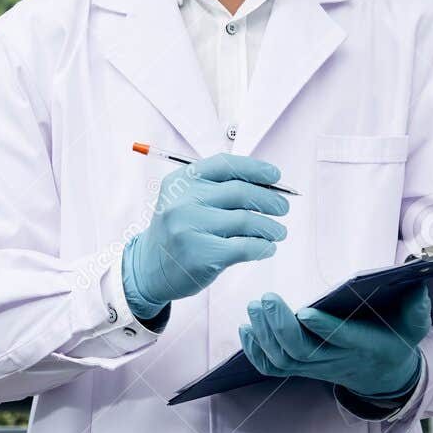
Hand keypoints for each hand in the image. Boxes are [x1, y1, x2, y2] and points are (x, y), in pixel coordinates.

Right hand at [122, 153, 288, 318]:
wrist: (149, 268)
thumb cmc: (179, 231)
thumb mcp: (187, 199)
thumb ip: (219, 189)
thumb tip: (269, 186)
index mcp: (182, 180)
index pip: (225, 165)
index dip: (255, 169)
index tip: (275, 176)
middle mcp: (183, 200)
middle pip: (240, 191)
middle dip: (270, 199)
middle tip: (283, 208)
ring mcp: (190, 227)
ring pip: (246, 220)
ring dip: (270, 227)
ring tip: (278, 232)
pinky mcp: (201, 254)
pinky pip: (245, 246)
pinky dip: (263, 247)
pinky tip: (267, 248)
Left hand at [238, 285, 430, 399]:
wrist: (384, 375)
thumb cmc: (395, 338)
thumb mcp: (413, 325)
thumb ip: (417, 307)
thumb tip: (420, 285)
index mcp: (364, 346)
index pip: (341, 340)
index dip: (322, 328)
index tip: (304, 311)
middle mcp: (336, 360)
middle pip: (301, 351)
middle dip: (279, 326)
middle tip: (264, 299)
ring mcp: (315, 368)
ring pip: (283, 360)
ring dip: (263, 335)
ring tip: (254, 307)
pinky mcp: (301, 369)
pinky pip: (272, 368)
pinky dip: (255, 351)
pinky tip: (246, 329)